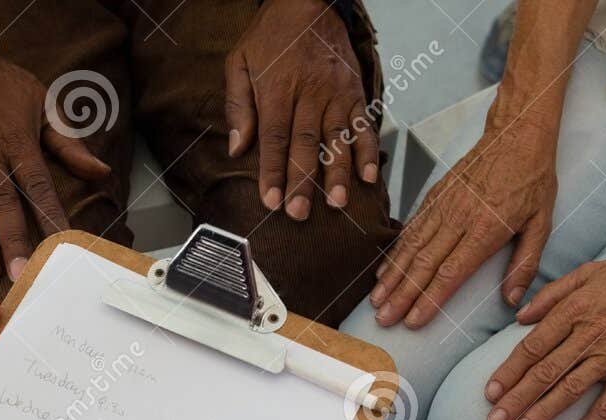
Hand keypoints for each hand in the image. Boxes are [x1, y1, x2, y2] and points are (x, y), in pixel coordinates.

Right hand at [0, 49, 109, 283]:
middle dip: (11, 240)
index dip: (50, 216)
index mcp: (16, 142)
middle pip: (1, 204)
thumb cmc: (0, 86)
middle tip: (20, 272)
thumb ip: (69, 142)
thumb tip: (101, 172)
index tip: (61, 244)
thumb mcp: (41, 103)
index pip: (37, 186)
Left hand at [225, 0, 374, 219]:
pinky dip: (366, 150)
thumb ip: (238, 105)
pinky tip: (367, 176)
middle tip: (299, 214)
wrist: (309, 0)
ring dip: (337, 174)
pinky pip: (363, 124)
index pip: (274, 139)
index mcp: (277, 90)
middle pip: (305, 146)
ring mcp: (335, 93)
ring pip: (337, 139)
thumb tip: (238, 148)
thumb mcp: (239, 61)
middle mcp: (309, 94)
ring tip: (336, 203)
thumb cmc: (270, 36)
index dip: (273, 172)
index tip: (270, 201)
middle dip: (302, 183)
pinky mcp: (354, 91)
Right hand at [370, 128, 555, 327]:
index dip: (429, 299)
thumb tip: (513, 300)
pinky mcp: (434, 196)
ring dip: (392, 277)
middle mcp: (458, 219)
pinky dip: (395, 253)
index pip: (451, 272)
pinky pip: (411, 229)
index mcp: (485, 230)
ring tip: (377, 301)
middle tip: (384, 320)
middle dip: (402, 295)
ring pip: (411, 248)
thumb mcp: (541, 223)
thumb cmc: (532, 180)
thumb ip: (525, 264)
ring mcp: (443, 206)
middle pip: (424, 265)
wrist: (516, 133)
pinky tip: (383, 272)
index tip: (413, 321)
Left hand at [486, 247, 605, 419]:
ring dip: (541, 414)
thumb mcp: (590, 271)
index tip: (489, 392)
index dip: (508, 372)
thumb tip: (519, 316)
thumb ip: (551, 293)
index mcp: (574, 309)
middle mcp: (589, 334)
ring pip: (569, 390)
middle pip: (543, 373)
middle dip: (515, 400)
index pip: (532, 347)